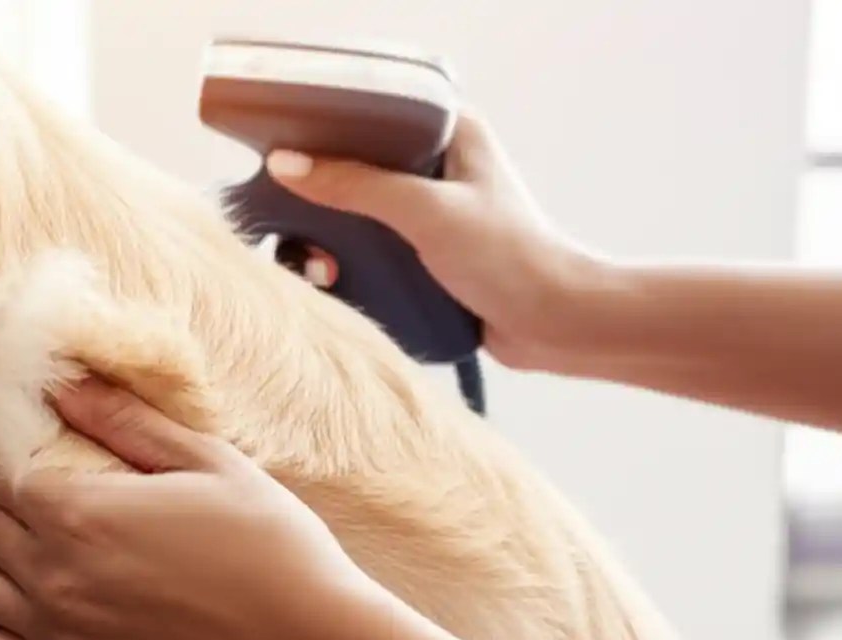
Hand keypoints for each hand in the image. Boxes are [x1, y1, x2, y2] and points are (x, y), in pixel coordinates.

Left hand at [0, 376, 390, 639]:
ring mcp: (56, 631)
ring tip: (31, 536)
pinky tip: (35, 599)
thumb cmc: (271, 545)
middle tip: (32, 477)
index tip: (23, 435)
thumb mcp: (210, 463)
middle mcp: (52, 573)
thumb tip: (65, 384)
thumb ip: (128, 422)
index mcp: (80, 511)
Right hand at [265, 107, 614, 369]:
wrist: (555, 325)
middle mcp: (437, 165)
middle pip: (353, 167)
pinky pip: (368, 250)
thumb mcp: (427, 213)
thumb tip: (287, 164)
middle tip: (302, 230)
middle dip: (320, 201)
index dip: (326, 131)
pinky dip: (347, 265)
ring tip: (323, 269)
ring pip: (354, 214)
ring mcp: (429, 212)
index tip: (287, 158)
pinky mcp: (424, 254)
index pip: (372, 113)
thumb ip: (358, 186)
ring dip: (329, 241)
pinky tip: (336, 281)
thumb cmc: (509, 257)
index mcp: (450, 130)